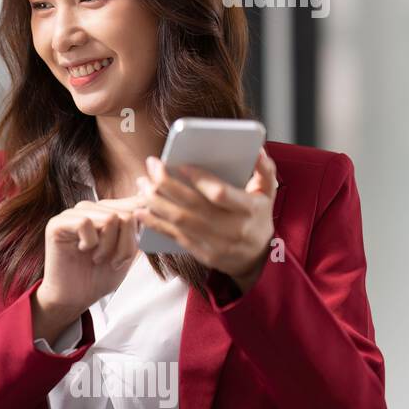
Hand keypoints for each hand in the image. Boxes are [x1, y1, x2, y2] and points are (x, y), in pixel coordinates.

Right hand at [35, 195, 142, 333]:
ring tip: (98, 258)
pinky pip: (86, 223)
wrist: (75, 298)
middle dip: (126, 245)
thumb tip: (151, 207)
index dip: (144, 229)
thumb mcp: (129, 251)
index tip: (142, 249)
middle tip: (114, 262)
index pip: (136, 204)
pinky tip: (83, 252)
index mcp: (106, 211)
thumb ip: (138, 228)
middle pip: (126, 214)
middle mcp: (90, 208)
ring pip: (109, 218)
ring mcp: (73, 213)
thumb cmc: (99, 276)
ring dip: (108, 247)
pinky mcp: (58, 223)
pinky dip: (90, 243)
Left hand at [134, 148, 277, 292]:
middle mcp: (232, 227)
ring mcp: (215, 243)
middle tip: (152, 165)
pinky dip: (154, 223)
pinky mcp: (201, 253)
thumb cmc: (258, 217)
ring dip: (155, 201)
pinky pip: (174, 236)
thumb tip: (256, 150)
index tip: (179, 164)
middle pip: (192, 205)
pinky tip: (140, 210)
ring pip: (179, 220)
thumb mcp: (269, 193)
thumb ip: (264, 169)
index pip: (220, 193)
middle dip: (167, 183)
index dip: (199, 179)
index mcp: (249, 209)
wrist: (257, 258)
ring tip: (142, 184)